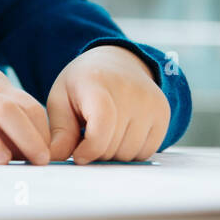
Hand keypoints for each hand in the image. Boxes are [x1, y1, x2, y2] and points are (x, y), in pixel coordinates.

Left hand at [46, 45, 169, 163]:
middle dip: (96, 151)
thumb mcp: (60, 100)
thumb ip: (59, 131)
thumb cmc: (83, 84)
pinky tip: (120, 135)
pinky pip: (148, 151)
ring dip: (114, 153)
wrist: (117, 62)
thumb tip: (55, 157)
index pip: (101, 126)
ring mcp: (150, 102)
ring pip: (131, 153)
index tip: (78, 156)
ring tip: (103, 134)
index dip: (89, 149)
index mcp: (97, 83)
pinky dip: (131, 151)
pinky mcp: (164, 113)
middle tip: (87, 137)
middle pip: (114, 146)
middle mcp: (130, 91)